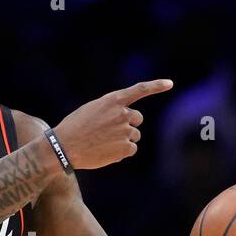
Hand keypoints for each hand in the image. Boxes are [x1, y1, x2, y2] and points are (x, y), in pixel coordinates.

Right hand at [53, 79, 172, 169]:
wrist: (65, 147)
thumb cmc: (75, 128)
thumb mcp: (92, 110)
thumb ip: (111, 111)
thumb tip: (128, 123)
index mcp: (113, 100)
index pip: (139, 90)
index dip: (156, 86)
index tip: (170, 84)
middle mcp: (122, 113)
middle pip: (137, 119)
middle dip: (128, 124)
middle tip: (110, 131)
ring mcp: (125, 131)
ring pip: (134, 135)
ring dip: (124, 139)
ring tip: (104, 142)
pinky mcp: (126, 148)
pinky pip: (131, 149)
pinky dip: (122, 151)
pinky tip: (106, 151)